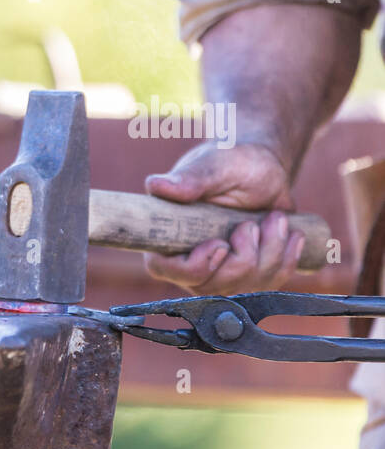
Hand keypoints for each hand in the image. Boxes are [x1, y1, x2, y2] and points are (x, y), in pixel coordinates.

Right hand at [142, 142, 304, 293]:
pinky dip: (286, 260)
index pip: (166, 270)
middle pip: (212, 286)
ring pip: (244, 287)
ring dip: (270, 253)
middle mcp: (187, 259)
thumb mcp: (215, 166)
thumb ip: (189, 178)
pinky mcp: (245, 276)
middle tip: (253, 224)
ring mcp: (218, 272)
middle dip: (244, 258)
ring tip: (276, 219)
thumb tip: (156, 185)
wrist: (262, 170)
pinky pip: (268, 285)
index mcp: (167, 234)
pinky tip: (292, 235)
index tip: (221, 243)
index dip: (195, 266)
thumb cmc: (233, 161)